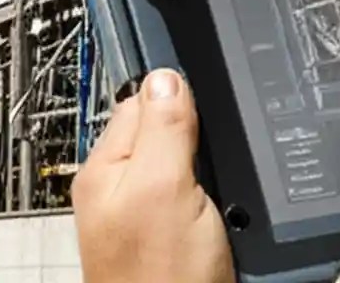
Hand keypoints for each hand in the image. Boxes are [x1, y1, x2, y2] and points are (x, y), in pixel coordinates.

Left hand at [73, 69, 233, 282]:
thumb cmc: (160, 282)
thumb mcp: (164, 189)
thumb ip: (163, 130)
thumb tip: (166, 76)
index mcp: (108, 168)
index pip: (142, 99)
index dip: (178, 94)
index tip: (209, 98)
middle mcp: (124, 189)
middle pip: (168, 130)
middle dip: (199, 132)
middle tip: (220, 150)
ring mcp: (152, 216)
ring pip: (190, 163)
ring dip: (214, 166)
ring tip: (225, 182)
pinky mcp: (180, 239)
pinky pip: (203, 197)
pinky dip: (222, 196)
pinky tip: (231, 205)